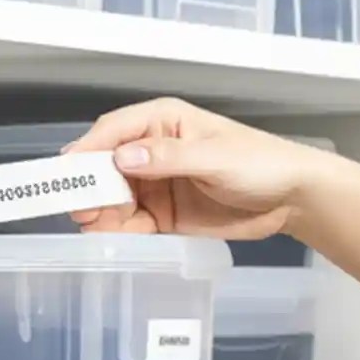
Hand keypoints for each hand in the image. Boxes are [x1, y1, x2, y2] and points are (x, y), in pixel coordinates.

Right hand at [64, 97, 333, 240]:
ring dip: (99, 211)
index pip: (114, 131)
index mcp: (163, 123)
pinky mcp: (162, 213)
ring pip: (113, 197)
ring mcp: (155, 183)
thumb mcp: (214, 157)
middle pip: (106, 167)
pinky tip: (109, 237)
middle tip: (77, 207)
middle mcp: (152, 150)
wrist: (292, 199)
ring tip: (92, 226)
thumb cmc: (260, 164)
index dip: (87, 150)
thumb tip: (123, 157)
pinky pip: (130, 222)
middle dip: (89, 186)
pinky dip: (117, 231)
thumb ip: (167, 157)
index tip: (67, 172)